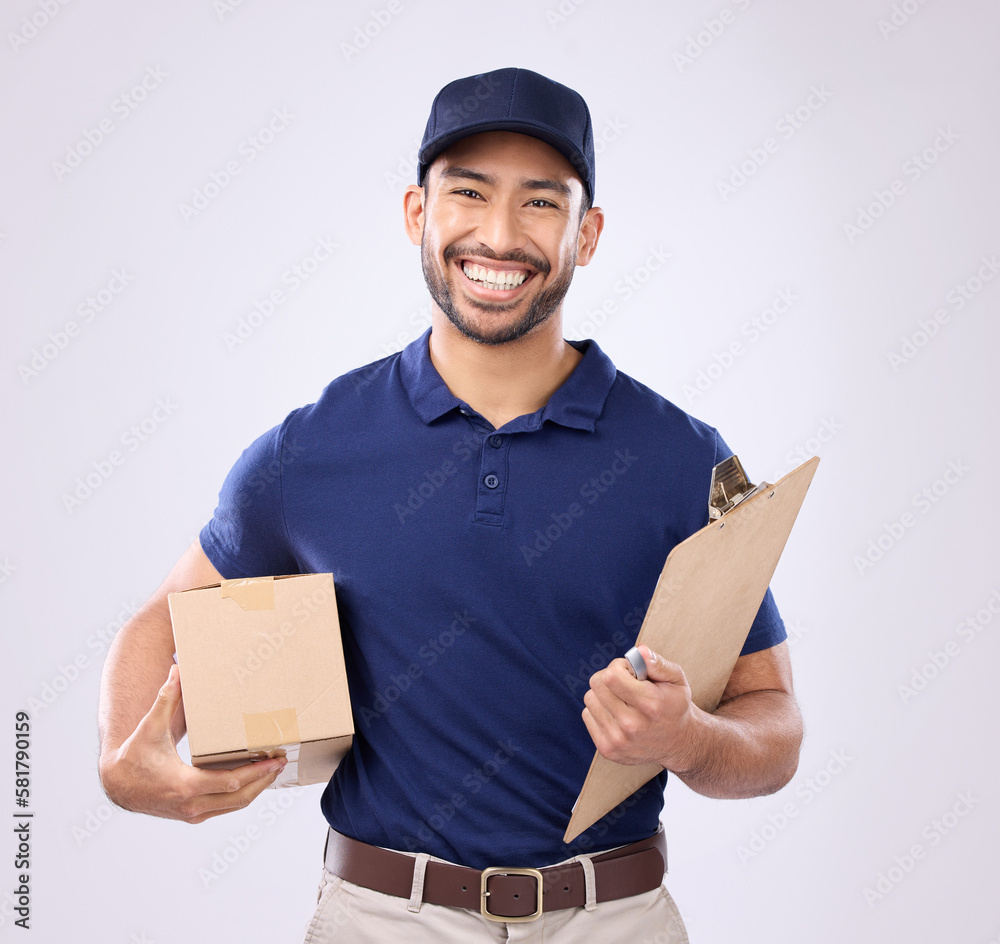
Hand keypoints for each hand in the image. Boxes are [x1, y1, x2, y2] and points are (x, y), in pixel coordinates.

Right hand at [99, 664, 286, 822]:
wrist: (117, 784)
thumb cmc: (135, 755)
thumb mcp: (150, 726)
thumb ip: (166, 697)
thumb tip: (177, 669)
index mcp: (184, 785)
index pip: (231, 783)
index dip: (257, 772)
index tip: (275, 759)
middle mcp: (190, 805)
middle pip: (239, 798)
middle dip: (264, 780)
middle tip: (281, 762)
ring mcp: (191, 814)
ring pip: (233, 806)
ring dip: (256, 789)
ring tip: (272, 770)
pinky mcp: (191, 816)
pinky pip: (223, 808)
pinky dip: (241, 796)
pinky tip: (252, 781)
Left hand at [581, 645, 701, 770]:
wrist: (679, 744)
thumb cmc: (675, 706)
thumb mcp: (677, 680)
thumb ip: (658, 663)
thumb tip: (639, 651)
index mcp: (650, 704)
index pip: (611, 675)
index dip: (619, 666)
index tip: (631, 672)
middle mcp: (632, 725)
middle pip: (597, 684)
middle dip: (610, 677)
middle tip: (626, 685)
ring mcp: (618, 740)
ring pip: (590, 699)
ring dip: (604, 694)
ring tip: (622, 700)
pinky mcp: (608, 750)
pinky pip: (587, 715)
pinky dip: (599, 710)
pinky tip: (617, 714)